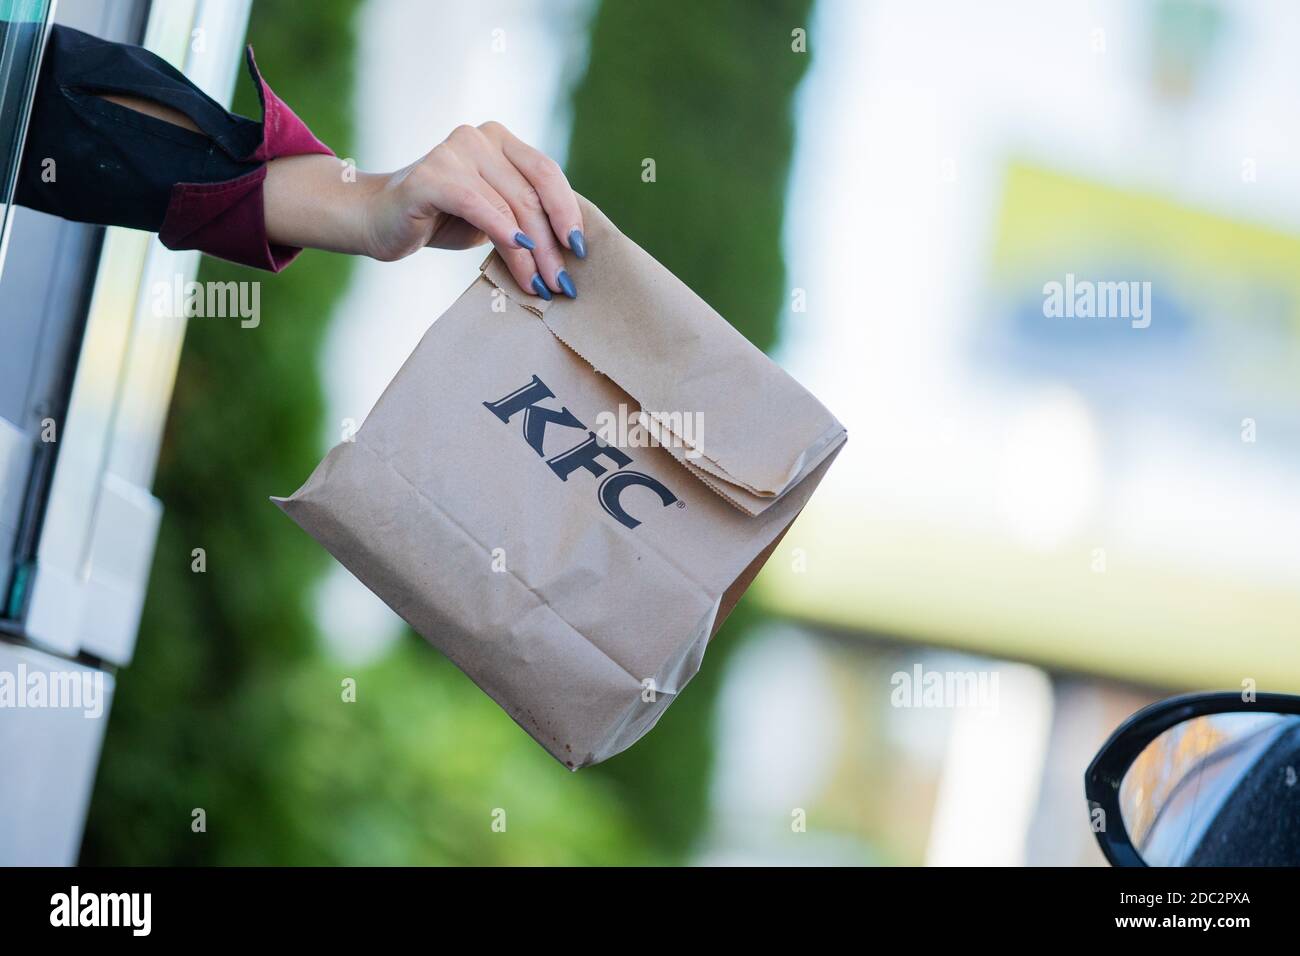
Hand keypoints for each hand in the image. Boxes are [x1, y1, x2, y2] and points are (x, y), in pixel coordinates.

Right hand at [263, 122, 585, 299]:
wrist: (377, 222)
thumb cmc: (440, 220)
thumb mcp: (493, 214)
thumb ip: (525, 213)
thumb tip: (574, 247)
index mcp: (499, 139)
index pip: (546, 173)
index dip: (568, 212)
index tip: (581, 252)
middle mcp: (479, 137)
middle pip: (531, 194)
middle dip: (551, 245)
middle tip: (562, 284)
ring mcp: (454, 151)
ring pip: (510, 207)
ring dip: (530, 255)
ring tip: (540, 287)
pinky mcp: (431, 176)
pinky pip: (478, 205)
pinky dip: (503, 233)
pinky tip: (519, 260)